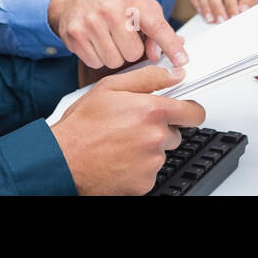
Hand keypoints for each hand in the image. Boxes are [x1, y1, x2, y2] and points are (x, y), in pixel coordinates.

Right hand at [48, 0, 187, 69]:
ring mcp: (91, 22)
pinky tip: (96, 42)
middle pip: (134, 53)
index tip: (181, 61)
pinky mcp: (76, 35)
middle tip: (123, 37)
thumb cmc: (112, 2)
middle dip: (131, 50)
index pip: (156, 27)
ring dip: (114, 55)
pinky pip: (96, 63)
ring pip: (114, 61)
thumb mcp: (138, 4)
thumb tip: (168, 51)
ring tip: (109, 39)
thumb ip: (157, 27)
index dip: (171, 46)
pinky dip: (98, 57)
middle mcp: (111, 9)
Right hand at [51, 64, 206, 194]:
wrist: (63, 160)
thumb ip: (148, 78)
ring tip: (120, 142)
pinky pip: (150, 172)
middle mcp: (156, 138)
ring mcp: (152, 163)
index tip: (183, 111)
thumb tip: (174, 74)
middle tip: (132, 126)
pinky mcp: (144, 183)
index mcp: (152, 111)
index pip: (194, 112)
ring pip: (161, 152)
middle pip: (174, 133)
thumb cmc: (82, 125)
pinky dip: (138, 167)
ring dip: (147, 148)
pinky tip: (119, 158)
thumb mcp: (110, 87)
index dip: (189, 110)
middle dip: (159, 128)